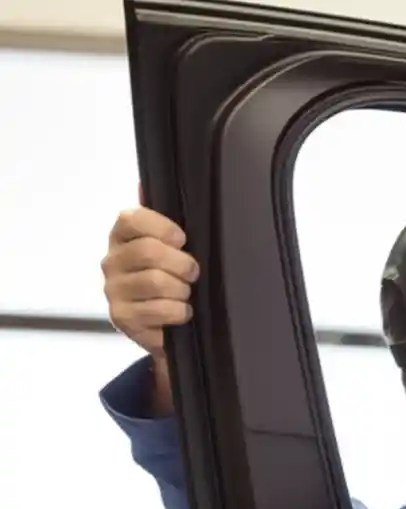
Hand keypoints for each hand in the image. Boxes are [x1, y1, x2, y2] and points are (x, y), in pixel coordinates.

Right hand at [102, 207, 197, 357]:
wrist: (168, 325)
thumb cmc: (173, 277)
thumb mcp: (172, 246)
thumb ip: (161, 219)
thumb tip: (143, 183)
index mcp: (121, 236)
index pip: (131, 218)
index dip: (162, 227)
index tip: (182, 239)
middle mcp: (111, 261)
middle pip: (148, 251)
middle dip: (181, 263)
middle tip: (192, 272)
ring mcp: (113, 291)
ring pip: (156, 281)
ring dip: (182, 289)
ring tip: (186, 293)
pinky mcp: (121, 318)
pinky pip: (159, 309)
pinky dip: (179, 311)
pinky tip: (181, 312)